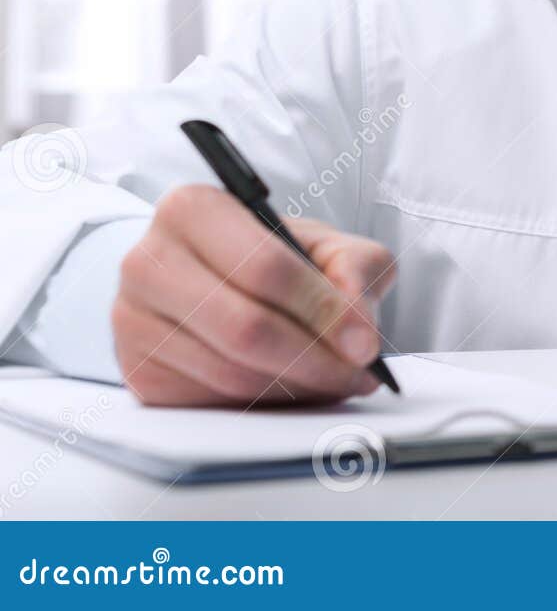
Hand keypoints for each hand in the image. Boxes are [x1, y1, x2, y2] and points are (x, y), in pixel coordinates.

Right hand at [113, 184, 397, 406]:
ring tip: (337, 380)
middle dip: (315, 359)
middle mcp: (148, 262)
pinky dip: (264, 404)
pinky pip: (211, 403)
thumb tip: (358, 327)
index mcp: (193, 209)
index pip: (266, 268)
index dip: (324, 311)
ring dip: (297, 387)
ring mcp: (132, 322)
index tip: (365, 343)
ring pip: (230, 373)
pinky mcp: (138, 373)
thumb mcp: (324, 243)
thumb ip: (355, 266)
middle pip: (245, 328)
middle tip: (358, 373)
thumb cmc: (273, 256)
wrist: (214, 277)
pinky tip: (294, 389)